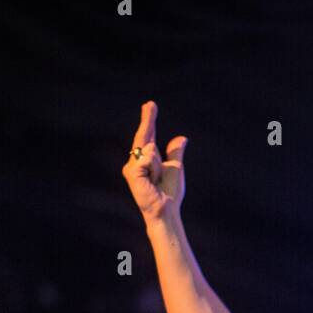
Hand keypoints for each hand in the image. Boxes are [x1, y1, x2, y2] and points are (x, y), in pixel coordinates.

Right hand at [121, 100, 187, 221]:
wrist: (166, 209)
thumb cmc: (170, 193)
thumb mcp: (175, 167)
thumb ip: (174, 153)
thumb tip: (181, 138)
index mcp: (146, 160)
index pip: (147, 136)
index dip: (148, 120)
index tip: (150, 105)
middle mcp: (135, 162)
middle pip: (143, 136)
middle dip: (147, 120)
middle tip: (150, 103)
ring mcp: (131, 167)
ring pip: (149, 148)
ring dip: (159, 164)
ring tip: (157, 180)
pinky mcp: (131, 172)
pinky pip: (147, 157)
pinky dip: (154, 166)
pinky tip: (153, 180)